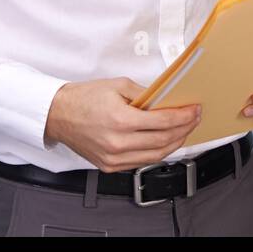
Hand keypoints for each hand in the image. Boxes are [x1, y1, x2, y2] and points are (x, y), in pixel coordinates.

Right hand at [43, 77, 200, 172]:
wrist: (57, 115)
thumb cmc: (84, 98)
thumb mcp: (118, 85)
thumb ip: (146, 94)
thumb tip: (168, 100)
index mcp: (121, 120)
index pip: (163, 122)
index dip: (184, 116)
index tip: (195, 110)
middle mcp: (117, 143)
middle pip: (163, 141)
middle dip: (185, 129)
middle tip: (194, 118)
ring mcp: (113, 158)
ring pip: (155, 157)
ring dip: (175, 144)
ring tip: (185, 130)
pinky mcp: (109, 166)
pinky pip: (141, 163)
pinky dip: (157, 153)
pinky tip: (165, 142)